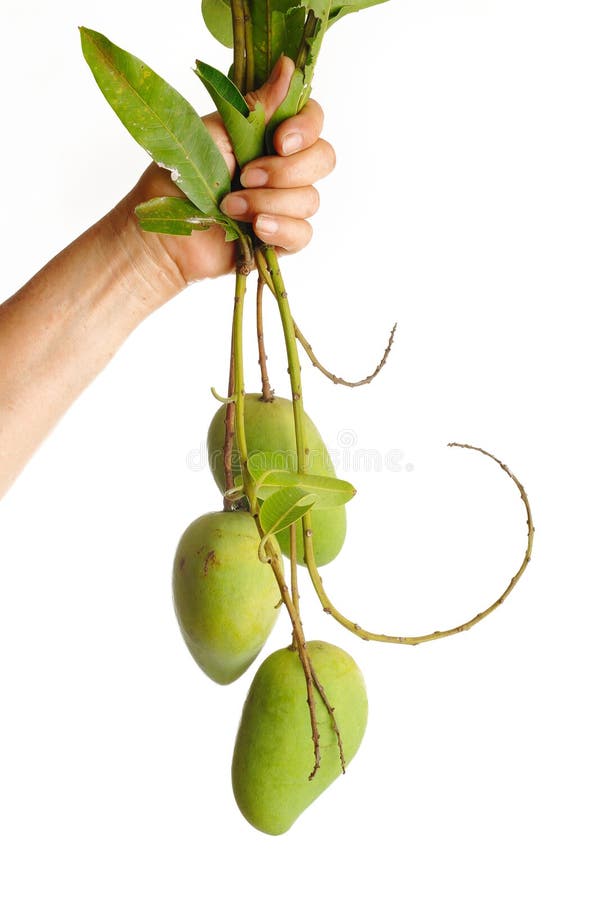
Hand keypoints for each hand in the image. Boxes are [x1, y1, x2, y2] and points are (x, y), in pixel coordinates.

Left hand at [121, 57, 334, 287]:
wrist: (160, 233)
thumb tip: (288, 66)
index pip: (313, 121)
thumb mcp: (216, 132)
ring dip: (269, 201)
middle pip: (323, 159)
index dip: (305, 129)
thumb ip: (257, 106)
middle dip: (287, 170)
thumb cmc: (177, 180)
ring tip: (230, 207)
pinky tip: (255, 227)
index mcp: (266, 136)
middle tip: (246, 175)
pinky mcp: (279, 238)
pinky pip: (303, 233)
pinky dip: (280, 228)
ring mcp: (283, 204)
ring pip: (310, 199)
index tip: (279, 140)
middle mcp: (281, 167)